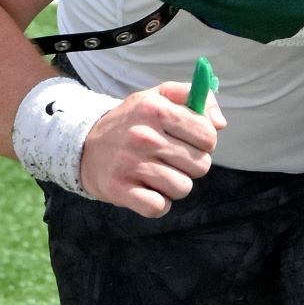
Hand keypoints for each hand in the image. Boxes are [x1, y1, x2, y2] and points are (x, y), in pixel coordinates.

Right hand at [78, 78, 222, 216]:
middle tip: (171, 159)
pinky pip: (159, 207)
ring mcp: (131, 164)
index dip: (204, 142)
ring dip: (175, 185)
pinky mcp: (120, 189)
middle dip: (190, 165)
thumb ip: (195, 98)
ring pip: (182, 188)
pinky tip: (147, 190)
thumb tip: (219, 124)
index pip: (208, 135)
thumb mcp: (159, 97)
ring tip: (158, 174)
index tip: (190, 141)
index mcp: (156, 109)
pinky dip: (157, 203)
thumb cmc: (132, 121)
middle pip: (200, 165)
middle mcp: (144, 136)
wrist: (84, 145)